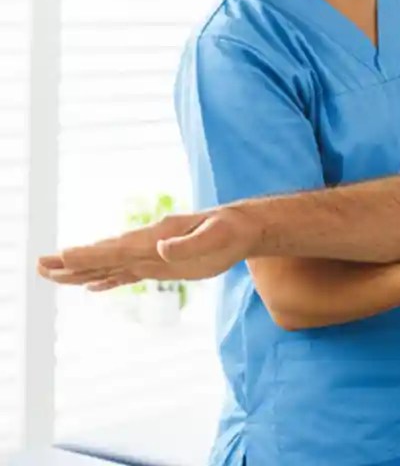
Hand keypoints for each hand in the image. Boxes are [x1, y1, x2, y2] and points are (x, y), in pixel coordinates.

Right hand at [35, 208, 260, 288]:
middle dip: (73, 263)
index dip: (90, 254)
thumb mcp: (216, 236)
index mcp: (156, 237)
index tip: (62, 256)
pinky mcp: (161, 266)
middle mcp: (148, 245)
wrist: (243, 228)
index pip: (116, 248)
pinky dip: (108, 280)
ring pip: (110, 265)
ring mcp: (152, 255)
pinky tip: (91, 286)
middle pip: (104, 256)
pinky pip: (128, 274)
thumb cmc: (231, 230)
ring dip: (82, 272)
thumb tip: (161, 248)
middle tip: (41, 267)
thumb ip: (188, 243)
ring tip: (52, 275)